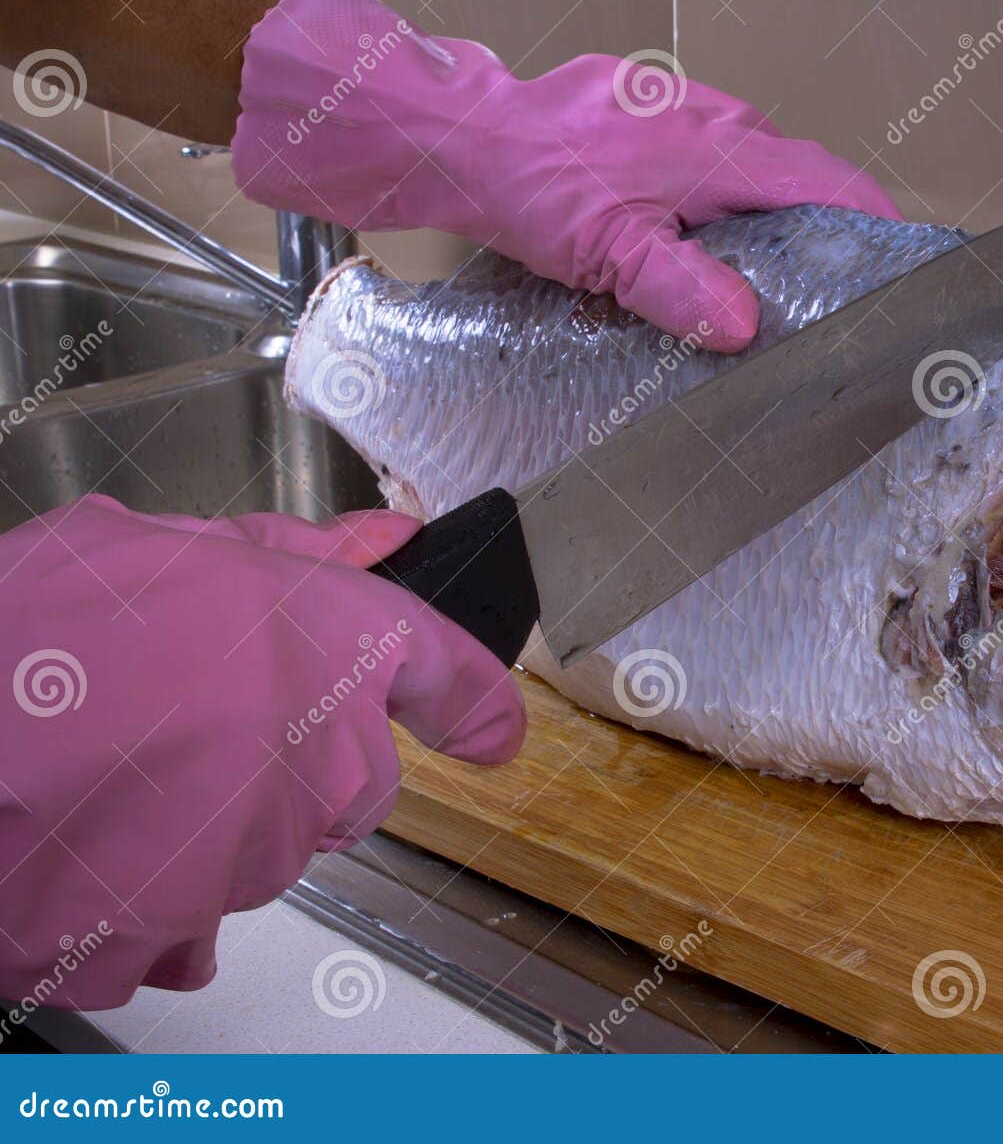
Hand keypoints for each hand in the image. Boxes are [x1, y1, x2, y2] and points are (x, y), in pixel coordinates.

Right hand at [0, 495, 523, 1008]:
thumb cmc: (30, 638)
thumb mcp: (148, 543)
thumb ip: (284, 549)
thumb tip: (374, 542)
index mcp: (336, 645)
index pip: (450, 675)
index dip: (474, 700)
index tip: (488, 726)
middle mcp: (328, 759)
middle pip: (353, 771)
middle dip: (295, 751)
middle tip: (185, 712)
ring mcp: (270, 854)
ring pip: (271, 837)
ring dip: (213, 811)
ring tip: (112, 761)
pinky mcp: (199, 929)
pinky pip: (195, 910)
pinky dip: (151, 883)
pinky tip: (92, 835)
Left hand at [231, 0, 899, 352]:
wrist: (463, 133)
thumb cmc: (530, 184)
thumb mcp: (608, 253)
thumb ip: (679, 289)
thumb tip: (742, 326)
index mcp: (721, 152)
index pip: (829, 183)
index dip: (874, 221)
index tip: (901, 259)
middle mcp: (714, 120)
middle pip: (799, 176)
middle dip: (823, 229)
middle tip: (835, 288)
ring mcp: (683, 109)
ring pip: (752, 166)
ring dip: (768, 216)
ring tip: (772, 276)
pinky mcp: (652, 111)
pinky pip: (712, 153)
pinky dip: (725, 197)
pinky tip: (703, 240)